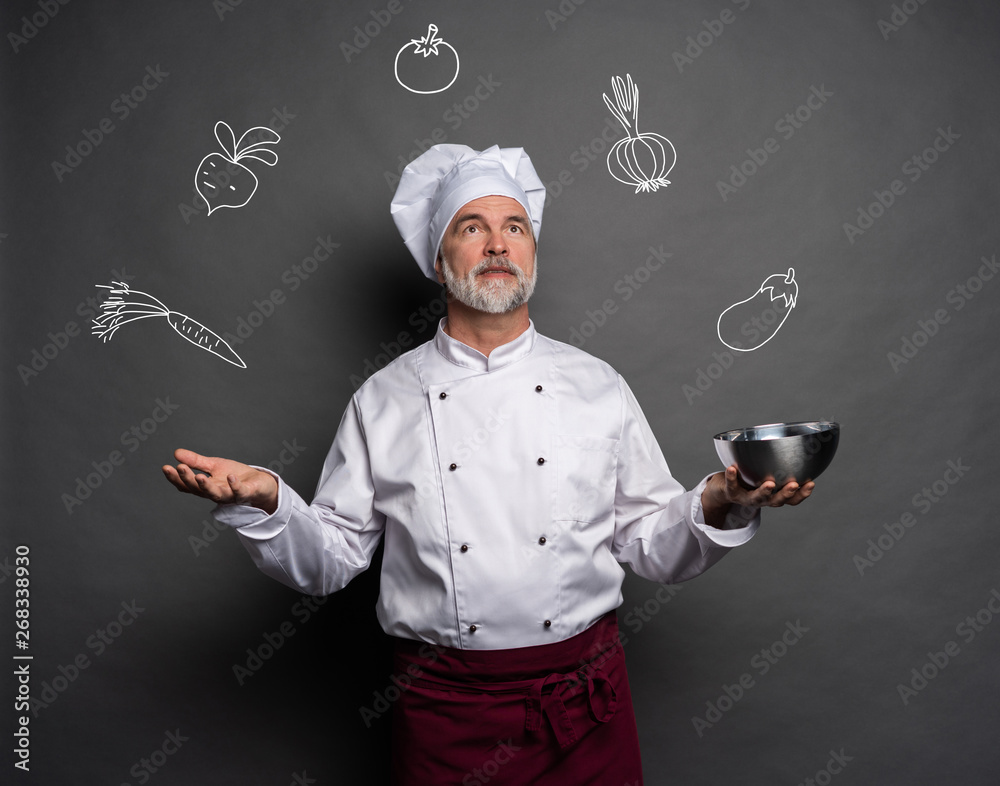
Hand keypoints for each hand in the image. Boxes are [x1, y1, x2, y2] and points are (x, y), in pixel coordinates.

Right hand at [162, 448, 278, 513]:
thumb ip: (196, 462)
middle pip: (198, 490)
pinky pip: (240, 492)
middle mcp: (216, 493)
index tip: (166, 467)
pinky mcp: (246, 494)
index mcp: (206, 487)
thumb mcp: (214, 466)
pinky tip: (230, 477)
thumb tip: (176, 453)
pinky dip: (235, 486)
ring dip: (207, 487)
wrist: (260, 484)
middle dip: (188, 479)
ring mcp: (231, 495)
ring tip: (199, 476)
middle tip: (179, 468)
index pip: (187, 485)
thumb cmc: (235, 476)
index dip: (176, 478)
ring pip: (216, 494)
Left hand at [702, 466, 814, 528]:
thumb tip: (799, 444)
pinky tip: (732, 467)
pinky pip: (731, 485)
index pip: (792, 499)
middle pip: (776, 501)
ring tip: (769, 483)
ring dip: (764, 492)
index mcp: (772, 495)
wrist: (722, 490)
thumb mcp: (765, 473)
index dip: (802, 494)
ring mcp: (745, 498)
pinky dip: (731, 477)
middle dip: (786, 494)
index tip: (811, 483)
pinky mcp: (730, 492)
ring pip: (756, 499)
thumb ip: (778, 465)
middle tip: (794, 484)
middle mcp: (761, 500)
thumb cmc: (748, 478)